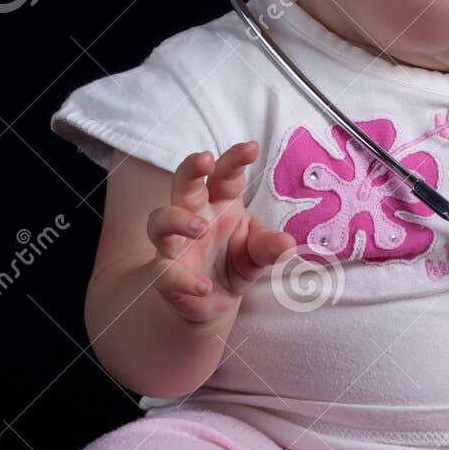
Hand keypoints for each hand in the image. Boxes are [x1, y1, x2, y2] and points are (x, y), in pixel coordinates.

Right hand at [146, 141, 296, 322]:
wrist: (214, 301)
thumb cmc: (235, 262)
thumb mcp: (259, 254)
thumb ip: (269, 247)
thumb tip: (287, 243)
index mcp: (220, 202)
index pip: (225, 175)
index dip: (235, 159)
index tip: (252, 147)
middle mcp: (194, 215)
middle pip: (184, 183)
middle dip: (191, 168)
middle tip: (205, 159)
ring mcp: (175, 243)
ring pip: (161, 221)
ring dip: (178, 220)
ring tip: (201, 228)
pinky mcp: (165, 273)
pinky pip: (166, 273)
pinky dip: (183, 280)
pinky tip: (204, 286)